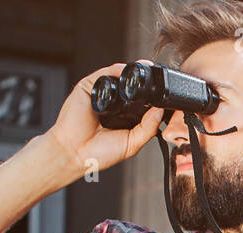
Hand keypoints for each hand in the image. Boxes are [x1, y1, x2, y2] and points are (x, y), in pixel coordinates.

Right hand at [45, 62, 164, 177]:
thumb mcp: (132, 143)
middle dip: (146, 83)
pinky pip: (105, 73)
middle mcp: (113, 105)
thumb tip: (161, 110)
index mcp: (124, 118)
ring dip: (134, 73)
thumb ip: (148, 127)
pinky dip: (118, 70)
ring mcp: (101, 95)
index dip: (154, 98)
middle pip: (132, 89)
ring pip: (120, 78)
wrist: (74, 153)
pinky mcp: (88, 87)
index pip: (141, 103)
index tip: (168, 95)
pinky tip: (127, 73)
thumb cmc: (98, 153)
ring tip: (149, 72)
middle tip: (161, 80)